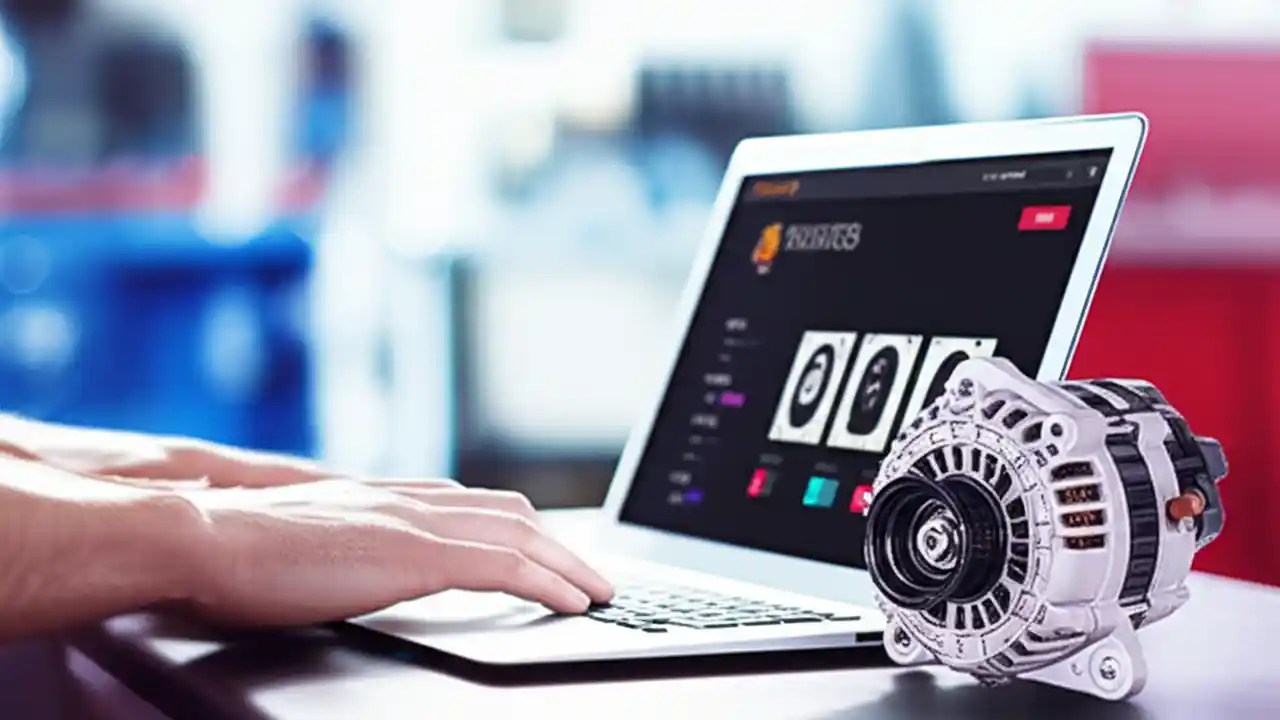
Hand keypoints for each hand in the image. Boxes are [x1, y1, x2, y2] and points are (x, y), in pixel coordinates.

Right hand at [179, 480, 612, 625]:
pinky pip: (505, 566)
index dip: (521, 526)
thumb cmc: (236, 552)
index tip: (547, 547)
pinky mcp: (415, 553)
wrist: (203, 536)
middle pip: (512, 513)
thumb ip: (343, 547)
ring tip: (598, 591)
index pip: (475, 504)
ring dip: (569, 564)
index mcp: (386, 497)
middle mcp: (410, 500)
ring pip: (522, 534)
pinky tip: (571, 603)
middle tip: (591, 573)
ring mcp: (416, 522)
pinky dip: (548, 583)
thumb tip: (350, 565)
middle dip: (559, 544)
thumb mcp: (305, 545)